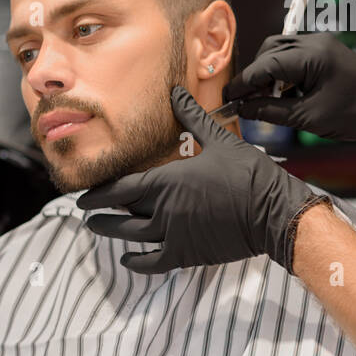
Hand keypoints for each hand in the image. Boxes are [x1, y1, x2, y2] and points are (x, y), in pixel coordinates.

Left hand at [74, 86, 328, 274]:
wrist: (273, 212)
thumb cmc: (248, 174)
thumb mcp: (220, 140)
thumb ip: (192, 117)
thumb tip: (175, 93)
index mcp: (168, 181)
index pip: (121, 188)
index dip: (98, 193)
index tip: (83, 195)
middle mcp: (165, 210)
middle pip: (122, 213)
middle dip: (100, 211)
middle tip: (85, 210)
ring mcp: (174, 234)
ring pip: (132, 236)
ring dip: (111, 232)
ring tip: (97, 228)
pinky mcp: (188, 253)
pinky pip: (153, 262)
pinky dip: (137, 262)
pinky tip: (126, 259)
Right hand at [222, 32, 355, 144]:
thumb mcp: (308, 118)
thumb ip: (271, 110)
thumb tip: (244, 108)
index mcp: (310, 56)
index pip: (264, 65)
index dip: (243, 84)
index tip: (228, 99)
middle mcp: (313, 42)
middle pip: (268, 52)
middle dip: (254, 77)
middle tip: (243, 102)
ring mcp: (319, 43)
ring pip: (279, 51)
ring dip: (267, 73)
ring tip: (259, 99)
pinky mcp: (324, 50)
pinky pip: (293, 55)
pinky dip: (281, 72)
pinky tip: (278, 93)